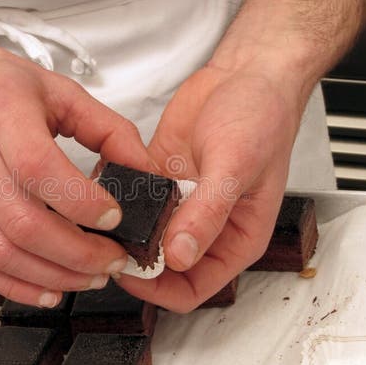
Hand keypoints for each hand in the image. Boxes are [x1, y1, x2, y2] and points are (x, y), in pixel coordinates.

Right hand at [0, 35, 154, 305]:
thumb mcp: (51, 87)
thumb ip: (105, 126)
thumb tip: (144, 168)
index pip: (40, 170)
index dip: (82, 203)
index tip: (115, 219)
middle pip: (22, 223)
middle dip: (78, 254)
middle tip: (113, 261)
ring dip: (52, 275)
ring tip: (89, 277)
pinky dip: (13, 285)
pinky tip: (47, 288)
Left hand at [116, 61, 302, 311]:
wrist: (248, 73)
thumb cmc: (263, 118)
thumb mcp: (238, 167)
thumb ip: (209, 213)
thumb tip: (179, 255)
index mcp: (235, 239)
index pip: (192, 290)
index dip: (158, 290)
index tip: (130, 272)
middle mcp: (204, 227)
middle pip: (160, 268)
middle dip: (133, 260)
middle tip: (108, 243)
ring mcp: (179, 204)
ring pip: (141, 235)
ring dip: (121, 229)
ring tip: (102, 216)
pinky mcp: (159, 178)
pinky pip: (131, 199)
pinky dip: (116, 194)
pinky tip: (107, 183)